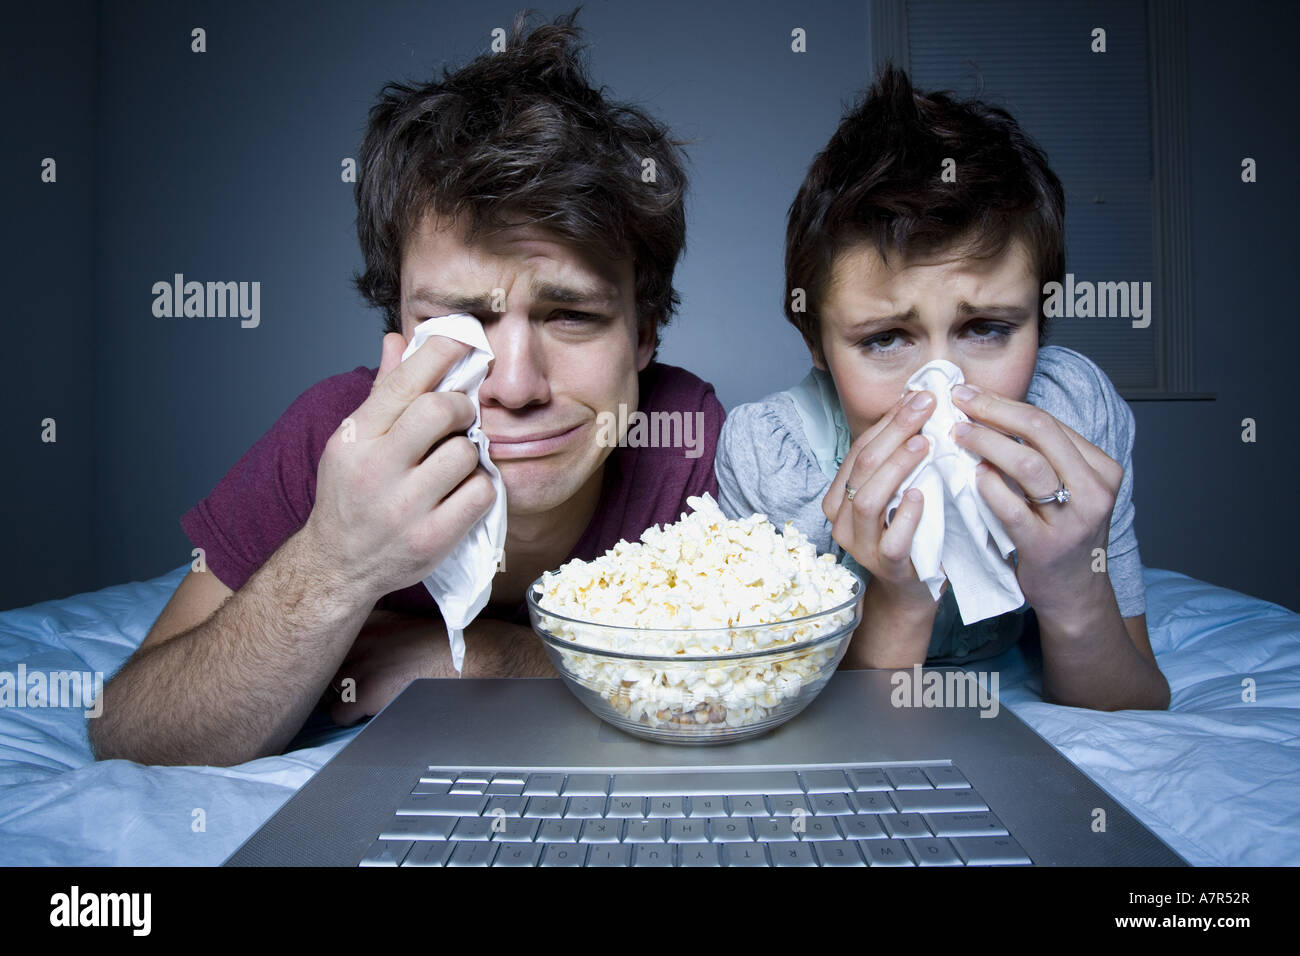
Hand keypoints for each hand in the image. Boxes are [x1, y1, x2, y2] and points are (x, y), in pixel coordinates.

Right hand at [305, 332, 497, 603]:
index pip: (404, 381)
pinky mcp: (431, 539)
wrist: (338, 565)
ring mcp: (404, 508)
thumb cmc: (351, 494)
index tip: (464, 341)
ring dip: (470, 453)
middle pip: (441, 411)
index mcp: (356, 437)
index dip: (441, 353)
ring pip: (466, 454)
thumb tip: (400, 341)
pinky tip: (463, 491)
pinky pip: (480, 494)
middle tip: (462, 416)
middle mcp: (376, 469)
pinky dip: (480, 487)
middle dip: (462, 407)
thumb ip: (383, 392)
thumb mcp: (354, 440)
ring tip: (455, 462)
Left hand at [327, 613, 557, 725]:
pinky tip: (375, 710)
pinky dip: (353, 717)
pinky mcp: (364, 692)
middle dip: (336, 677)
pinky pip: (338, 714)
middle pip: (324, 665)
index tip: (344, 665)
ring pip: (328, 690)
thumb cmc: (444, 646)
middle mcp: (355, 636)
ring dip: (344, 697)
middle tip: (359, 685)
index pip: (325, 637)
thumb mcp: (403, 625)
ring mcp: (358, 663)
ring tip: (371, 697)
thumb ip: (374, 633)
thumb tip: (349, 651)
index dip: (336, 657)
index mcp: (367, 618)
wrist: (471, 658)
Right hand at [821, 389, 940, 608]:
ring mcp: (860, 545)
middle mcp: (841, 520)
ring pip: (868, 500)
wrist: (912, 587)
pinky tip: (920, 495)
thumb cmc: (906, 531)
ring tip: (924, 444)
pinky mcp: (886, 566)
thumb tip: (916, 404)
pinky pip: (892, 540)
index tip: (918, 397)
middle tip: (925, 407)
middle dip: (895, 432)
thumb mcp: (894, 492)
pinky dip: (906, 516)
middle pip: (863, 468)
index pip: (859, 451)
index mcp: (838, 497)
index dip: (887, 421)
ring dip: (897, 468)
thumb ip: (897, 459)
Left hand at [950, 383, 1122, 615]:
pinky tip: (971, 476)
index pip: (1048, 422)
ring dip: (986, 443)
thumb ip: (1043, 456)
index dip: (1004, 403)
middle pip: (1040, 432)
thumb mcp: (1068, 490)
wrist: (1074, 594)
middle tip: (958, 401)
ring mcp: (1074, 520)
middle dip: (993, 411)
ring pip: (1028, 465)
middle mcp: (1094, 490)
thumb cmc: (1061, 534)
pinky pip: (1012, 508)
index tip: (969, 394)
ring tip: (957, 434)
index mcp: (1101, 468)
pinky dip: (988, 487)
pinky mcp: (1047, 547)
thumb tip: (988, 411)